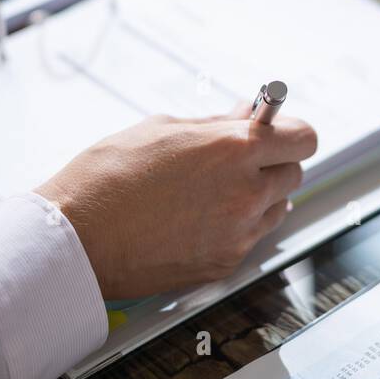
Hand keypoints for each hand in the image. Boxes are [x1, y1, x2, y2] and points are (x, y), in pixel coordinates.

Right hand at [36, 109, 317, 299]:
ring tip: (214, 190)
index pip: (303, 137)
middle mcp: (246, 192)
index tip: (276, 131)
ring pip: (277, 207)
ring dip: (259, 195)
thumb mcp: (164, 128)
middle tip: (238, 159)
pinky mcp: (224, 263)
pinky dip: (238, 224)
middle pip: (294, 172)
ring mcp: (238, 232)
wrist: (76, 238)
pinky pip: (251, 237)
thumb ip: (216, 123)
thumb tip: (246, 115)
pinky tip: (200, 216)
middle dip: (272, 162)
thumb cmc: (108, 177)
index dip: (289, 132)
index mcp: (235, 149)